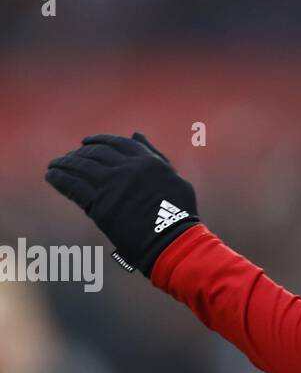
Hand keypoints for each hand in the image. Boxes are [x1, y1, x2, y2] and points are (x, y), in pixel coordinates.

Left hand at [46, 132, 199, 275]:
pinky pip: (72, 185)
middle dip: (80, 152)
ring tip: (55, 163)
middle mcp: (128, 168)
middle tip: (70, 156)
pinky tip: (51, 175)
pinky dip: (59, 178)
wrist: (169, 238)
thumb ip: (155, 155)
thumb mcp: (174, 177)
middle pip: (96, 153)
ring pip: (81, 166)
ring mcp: (112, 184)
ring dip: (65, 163)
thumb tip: (136, 134)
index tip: (87, 141)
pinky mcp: (98, 203)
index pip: (118, 143)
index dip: (99, 140)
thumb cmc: (177, 211)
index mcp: (148, 161)